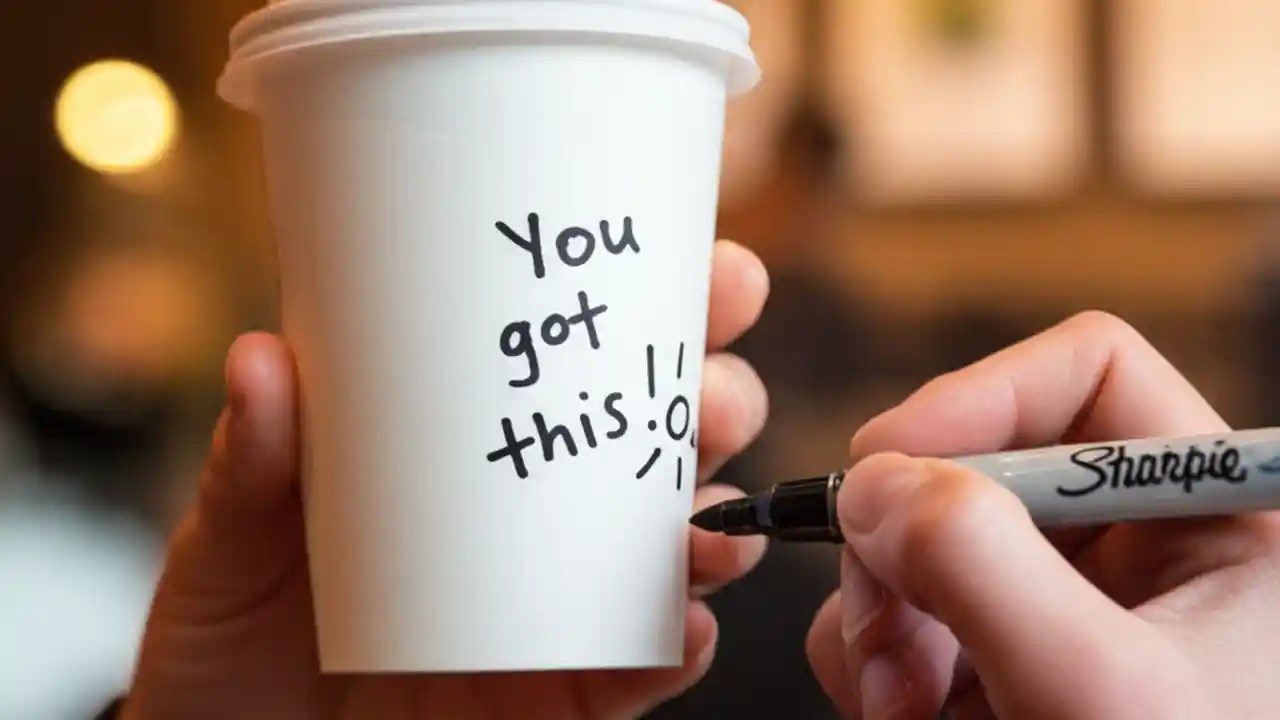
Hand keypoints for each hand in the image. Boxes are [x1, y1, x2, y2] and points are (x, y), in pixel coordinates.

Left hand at [121, 240, 770, 719]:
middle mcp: (533, 518)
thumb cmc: (238, 632)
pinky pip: (641, 669)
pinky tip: (684, 624)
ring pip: (674, 546)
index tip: (705, 266)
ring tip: (711, 515)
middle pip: (655, 440)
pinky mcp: (563, 693)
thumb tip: (262, 363)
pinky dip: (678, 647)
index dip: (659, 306)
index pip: (576, 359)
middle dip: (716, 400)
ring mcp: (555, 604)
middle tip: (713, 391)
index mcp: (470, 447)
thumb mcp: (233, 537)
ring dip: (718, 520)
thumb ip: (253, 464)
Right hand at [808, 311, 1279, 718]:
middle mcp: (1137, 546)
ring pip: (921, 544)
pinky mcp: (1002, 660)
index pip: (1086, 373)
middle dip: (909, 547)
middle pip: (976, 461)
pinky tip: (907, 719)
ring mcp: (1061, 606)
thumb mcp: (1094, 695)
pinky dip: (879, 665)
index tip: (891, 468)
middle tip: (887, 634)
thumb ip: (983, 567)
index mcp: (1215, 515)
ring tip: (903, 707)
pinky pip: (904, 618)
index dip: (978, 397)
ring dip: (882, 621)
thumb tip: (873, 482)